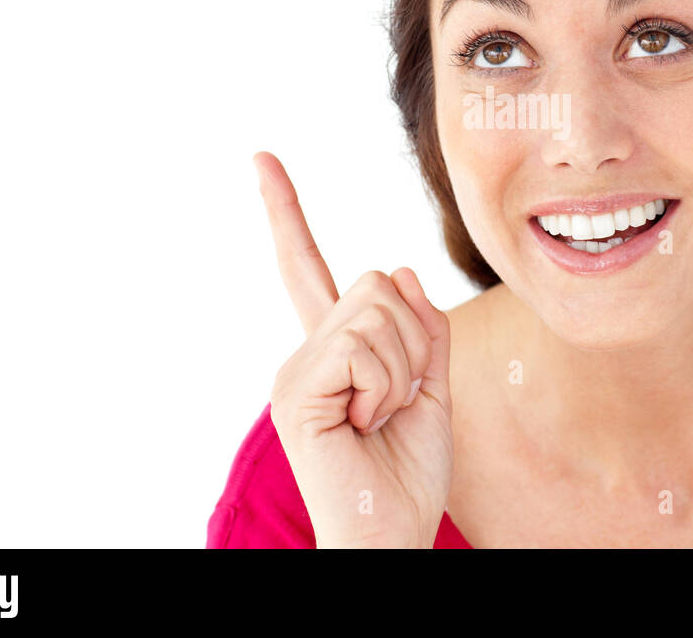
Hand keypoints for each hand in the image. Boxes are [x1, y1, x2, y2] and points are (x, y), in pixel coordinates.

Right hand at [254, 150, 453, 547]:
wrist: (389, 533)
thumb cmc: (407, 470)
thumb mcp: (431, 387)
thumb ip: (421, 327)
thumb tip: (398, 270)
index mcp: (334, 349)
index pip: (310, 268)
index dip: (286, 212)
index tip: (261, 159)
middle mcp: (307, 352)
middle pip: (376, 282)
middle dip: (412, 338)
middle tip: (397, 401)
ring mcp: (297, 370)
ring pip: (376, 310)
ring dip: (403, 368)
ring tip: (381, 417)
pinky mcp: (297, 389)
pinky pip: (363, 346)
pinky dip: (386, 385)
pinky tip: (366, 423)